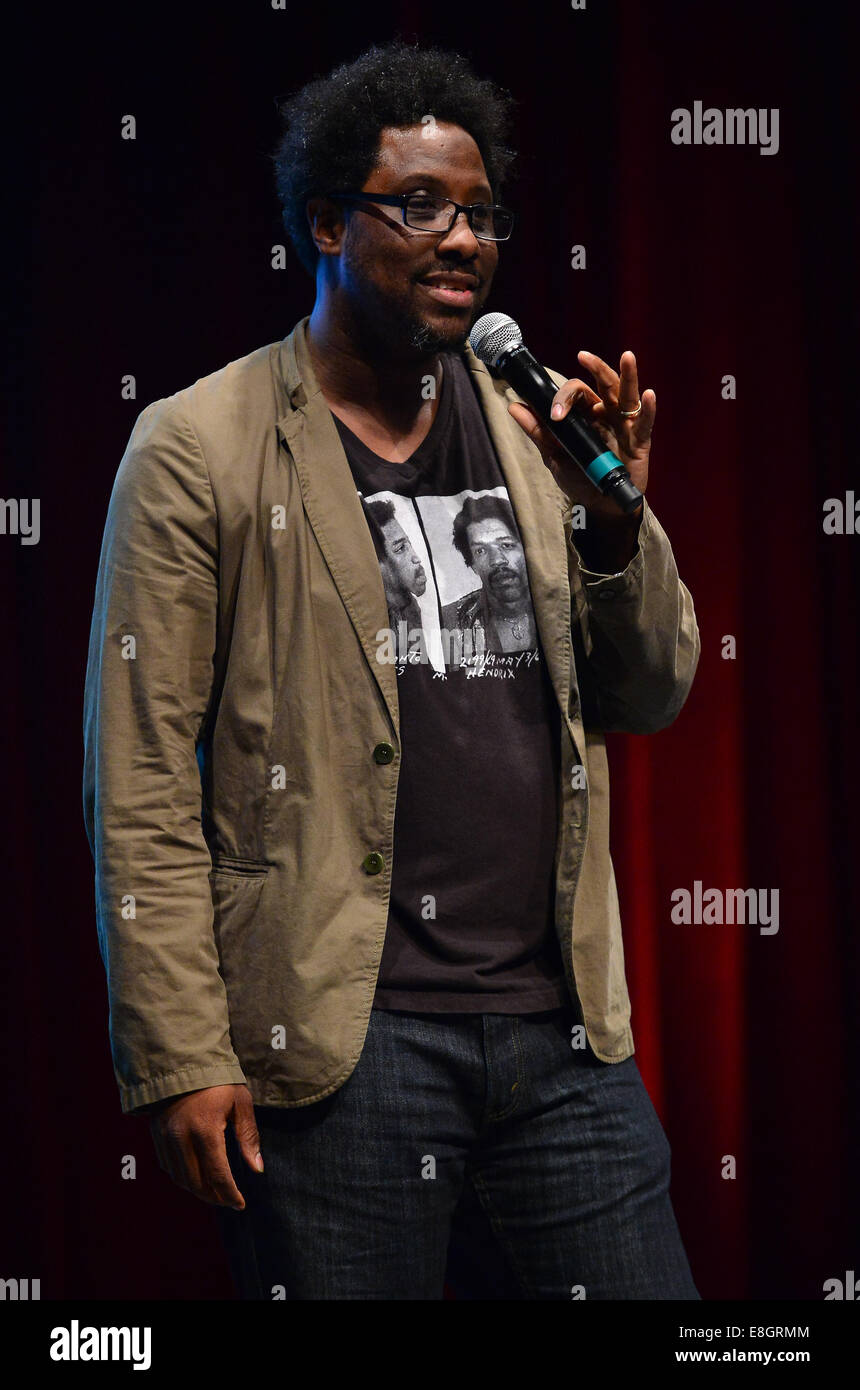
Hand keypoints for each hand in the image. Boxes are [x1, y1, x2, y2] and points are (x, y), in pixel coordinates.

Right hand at [149, 1083, 262, 1210]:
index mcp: (205, 1129)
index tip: (240, 1204)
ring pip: (179, 1178)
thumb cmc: (218, 1080)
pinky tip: (196, 1176)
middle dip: (214, 1197)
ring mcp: (165, 1137)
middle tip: (229, 1200)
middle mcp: (181, 1137)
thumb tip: (257, 1169)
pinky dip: (182, 1177)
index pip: (218, 1175)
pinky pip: (168, 1166)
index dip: (230, 1194)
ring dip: (197, 1190)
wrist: (184, 1060)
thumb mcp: (240, 1102)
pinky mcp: (156, 1134)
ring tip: (214, 1192)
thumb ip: (248, 1136)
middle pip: (196, 1183)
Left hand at [508, 348, 653, 529]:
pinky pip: (645, 423)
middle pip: (604, 384)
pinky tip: (649, 395)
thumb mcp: (554, 454)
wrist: (599, 506)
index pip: (577, 393)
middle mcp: (607, 414)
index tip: (555, 415)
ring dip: (629, 375)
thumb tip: (514, 406)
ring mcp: (625, 425)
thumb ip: (537, 431)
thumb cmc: (581, 477)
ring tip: (627, 357)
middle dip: (595, 369)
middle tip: (583, 357)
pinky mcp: (640, 441)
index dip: (564, 397)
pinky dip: (649, 409)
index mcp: (587, 414)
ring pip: (628, 395)